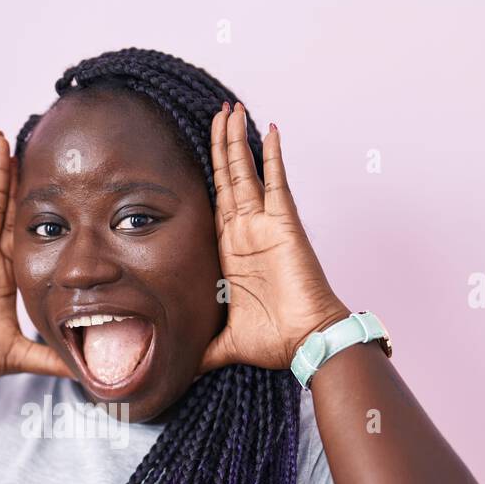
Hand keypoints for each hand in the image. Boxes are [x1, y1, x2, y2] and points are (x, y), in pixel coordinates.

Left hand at [199, 101, 351, 373]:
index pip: (213, 203)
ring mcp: (266, 225)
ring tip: (230, 109)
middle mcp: (247, 232)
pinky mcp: (285, 224)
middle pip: (229, 178)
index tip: (197, 149)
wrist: (305, 344)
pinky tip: (269, 129)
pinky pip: (277, 182)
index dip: (207, 176)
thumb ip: (201, 350)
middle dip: (220, 146)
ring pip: (247, 172)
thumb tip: (179, 373)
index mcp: (231, 252)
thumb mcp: (223, 342)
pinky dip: (273, 156)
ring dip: (237, 141)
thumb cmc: (274, 341)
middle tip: (214, 113)